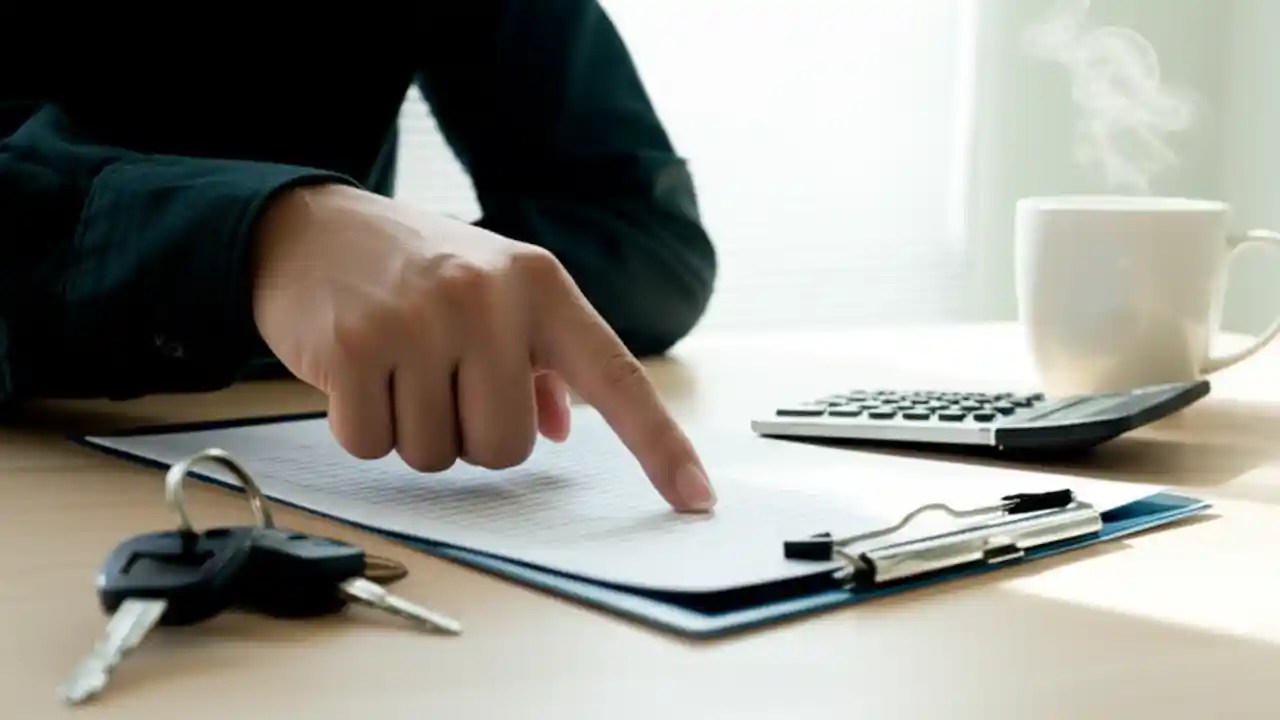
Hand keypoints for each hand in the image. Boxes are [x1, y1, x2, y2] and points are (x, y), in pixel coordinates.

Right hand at [249, 184, 715, 511]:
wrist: (314, 227)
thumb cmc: (417, 270)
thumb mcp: (495, 292)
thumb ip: (540, 361)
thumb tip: (563, 428)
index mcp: (539, 287)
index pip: (616, 379)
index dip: (660, 447)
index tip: (698, 500)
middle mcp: (488, 299)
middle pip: (508, 449)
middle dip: (471, 437)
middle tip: (440, 382)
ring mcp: (420, 320)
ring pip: (439, 456)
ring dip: (414, 431)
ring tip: (397, 368)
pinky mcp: (354, 346)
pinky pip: (374, 445)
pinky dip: (362, 427)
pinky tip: (357, 373)